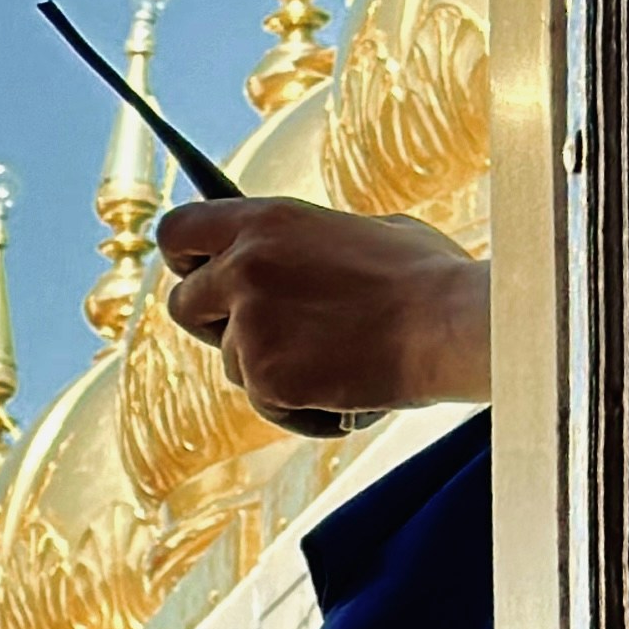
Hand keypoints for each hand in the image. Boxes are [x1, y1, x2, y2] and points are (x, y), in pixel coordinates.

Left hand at [149, 196, 488, 434]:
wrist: (452, 325)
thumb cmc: (427, 276)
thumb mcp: (362, 231)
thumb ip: (310, 245)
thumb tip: (301, 258)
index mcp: (265, 221)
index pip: (176, 231)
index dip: (183, 258)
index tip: (198, 274)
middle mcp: (244, 267)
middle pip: (182, 305)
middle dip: (216, 325)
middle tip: (264, 335)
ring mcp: (250, 325)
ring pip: (230, 361)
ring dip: (270, 369)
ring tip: (334, 365)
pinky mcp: (266, 378)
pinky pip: (265, 401)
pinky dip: (298, 407)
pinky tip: (343, 396)